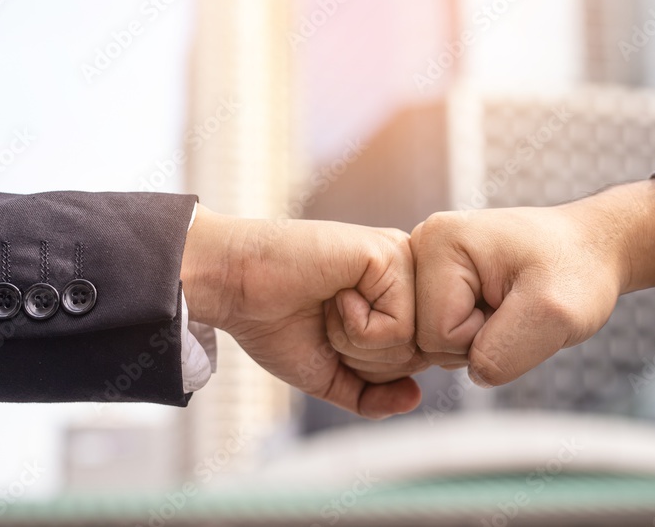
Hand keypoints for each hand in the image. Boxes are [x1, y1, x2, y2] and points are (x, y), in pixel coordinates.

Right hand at [180, 206, 422, 418]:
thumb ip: (372, 395)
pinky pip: (399, 326)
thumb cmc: (275, 322)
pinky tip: (334, 295)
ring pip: (412, 343)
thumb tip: (415, 399)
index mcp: (397, 297)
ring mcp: (401, 262)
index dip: (371, 369)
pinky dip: (357, 326)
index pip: (417, 360)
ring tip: (328, 306)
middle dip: (365, 359)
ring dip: (357, 342)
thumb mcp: (330, 373)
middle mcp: (407, 275)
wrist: (234, 286)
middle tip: (327, 320)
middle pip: (419, 355)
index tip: (331, 336)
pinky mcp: (389, 256)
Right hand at [411, 179, 654, 387]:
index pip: (437, 332)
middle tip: (513, 306)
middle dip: (477, 340)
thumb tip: (474, 373)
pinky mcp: (435, 284)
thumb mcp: (554, 313)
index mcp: (437, 240)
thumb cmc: (576, 269)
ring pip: (432, 344)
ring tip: (507, 306)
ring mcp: (424, 267)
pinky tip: (496, 309)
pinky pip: (440, 338)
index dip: (484, 335)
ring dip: (478, 339)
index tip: (516, 303)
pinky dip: (473, 336)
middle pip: (427, 340)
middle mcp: (418, 248)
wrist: (589, 251)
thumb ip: (503, 353)